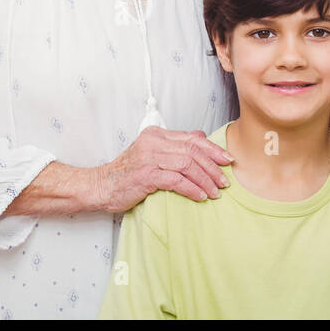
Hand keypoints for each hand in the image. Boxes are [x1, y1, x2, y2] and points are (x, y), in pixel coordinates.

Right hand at [94, 126, 233, 212]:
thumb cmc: (128, 173)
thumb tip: (202, 137)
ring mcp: (149, 157)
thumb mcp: (152, 153)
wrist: (102, 186)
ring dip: (205, 179)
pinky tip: (200, 196)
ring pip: (188, 164)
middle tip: (225, 180)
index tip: (228, 160)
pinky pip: (177, 180)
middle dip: (213, 166)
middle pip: (193, 150)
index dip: (213, 149)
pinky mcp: (146, 175)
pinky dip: (192, 188)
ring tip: (216, 191)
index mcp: (157, 134)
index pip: (192, 138)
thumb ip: (175, 145)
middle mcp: (154, 142)